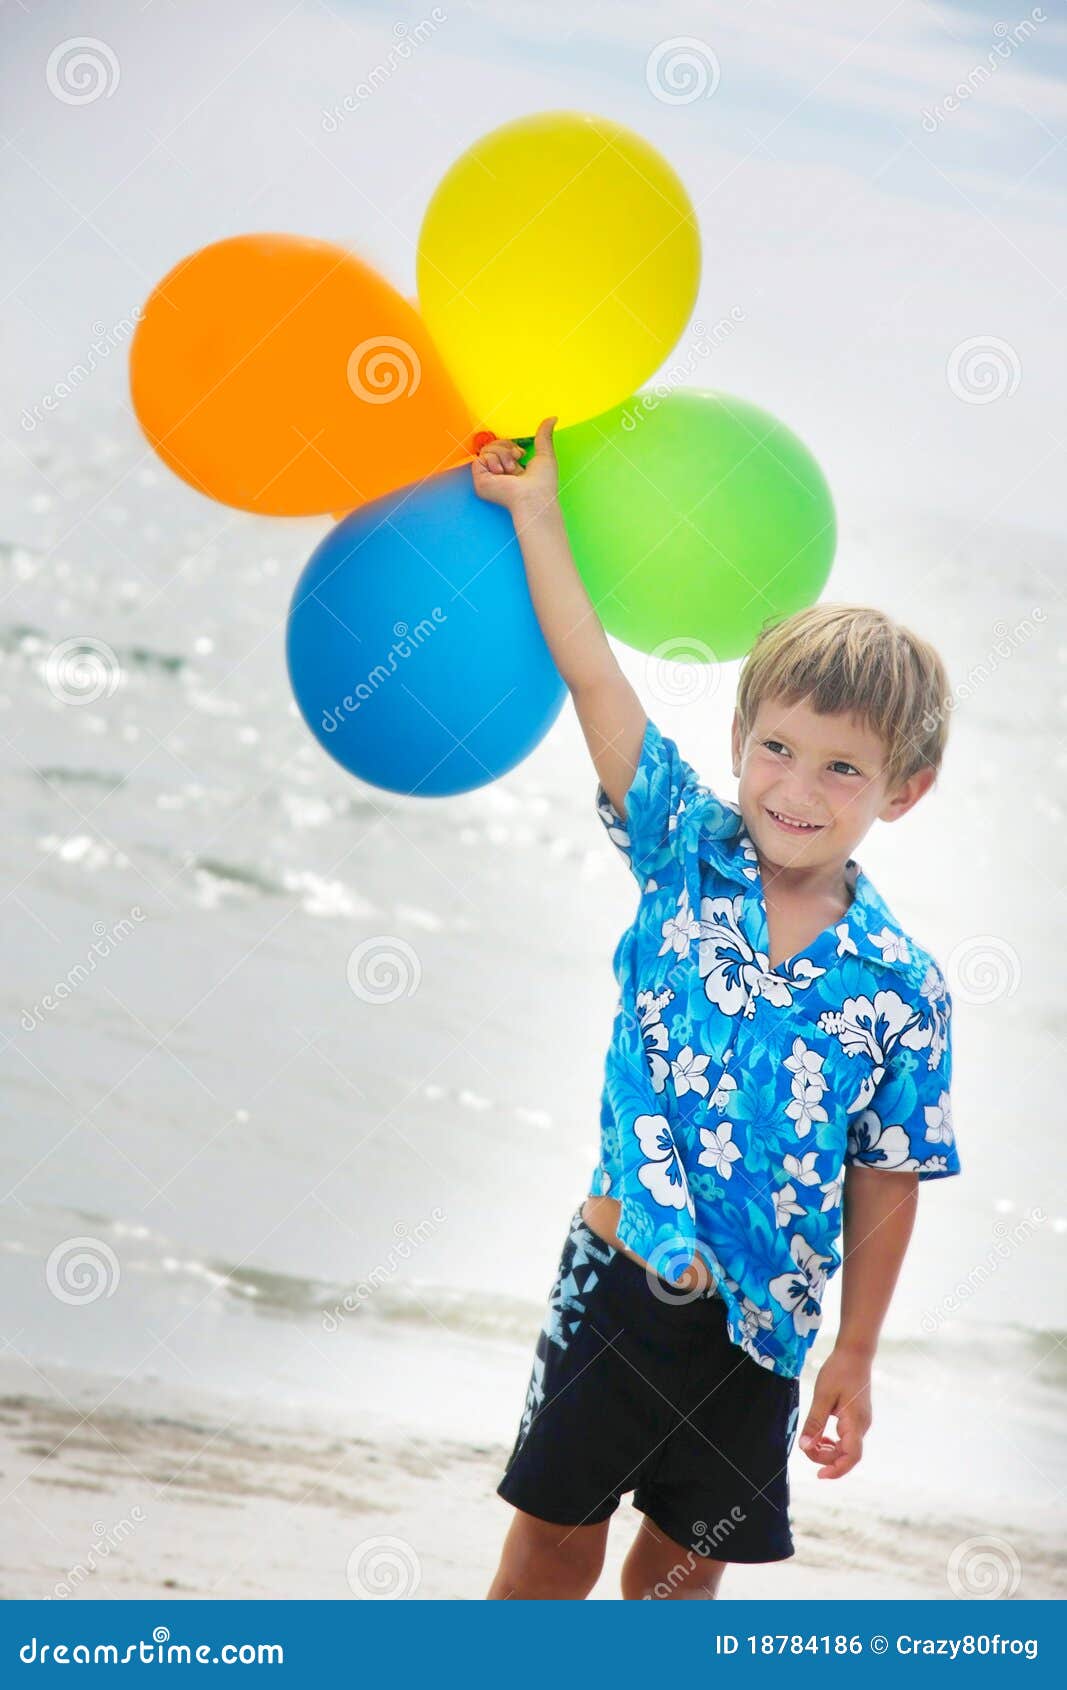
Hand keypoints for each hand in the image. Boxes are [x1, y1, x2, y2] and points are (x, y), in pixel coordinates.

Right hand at [471, 415, 558, 516]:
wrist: (534, 496)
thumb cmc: (543, 483)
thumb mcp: (545, 453)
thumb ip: (544, 435)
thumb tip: (552, 418)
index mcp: (512, 469)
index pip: (502, 447)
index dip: (510, 445)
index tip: (522, 453)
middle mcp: (499, 474)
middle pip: (493, 445)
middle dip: (506, 447)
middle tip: (517, 458)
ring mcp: (489, 478)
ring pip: (487, 449)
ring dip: (502, 455)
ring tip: (511, 469)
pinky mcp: (480, 480)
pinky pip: (480, 458)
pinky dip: (493, 460)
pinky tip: (501, 472)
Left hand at [797, 1346, 871, 1478]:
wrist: (855, 1353)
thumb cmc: (839, 1371)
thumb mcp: (822, 1397)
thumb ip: (814, 1423)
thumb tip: (805, 1446)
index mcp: (855, 1422)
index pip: (850, 1456)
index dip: (836, 1470)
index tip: (819, 1475)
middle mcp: (862, 1426)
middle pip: (847, 1454)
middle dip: (826, 1457)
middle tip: (806, 1448)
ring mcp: (862, 1422)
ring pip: (847, 1447)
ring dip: (829, 1450)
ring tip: (812, 1442)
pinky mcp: (858, 1417)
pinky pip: (847, 1438)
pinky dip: (834, 1441)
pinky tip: (822, 1436)